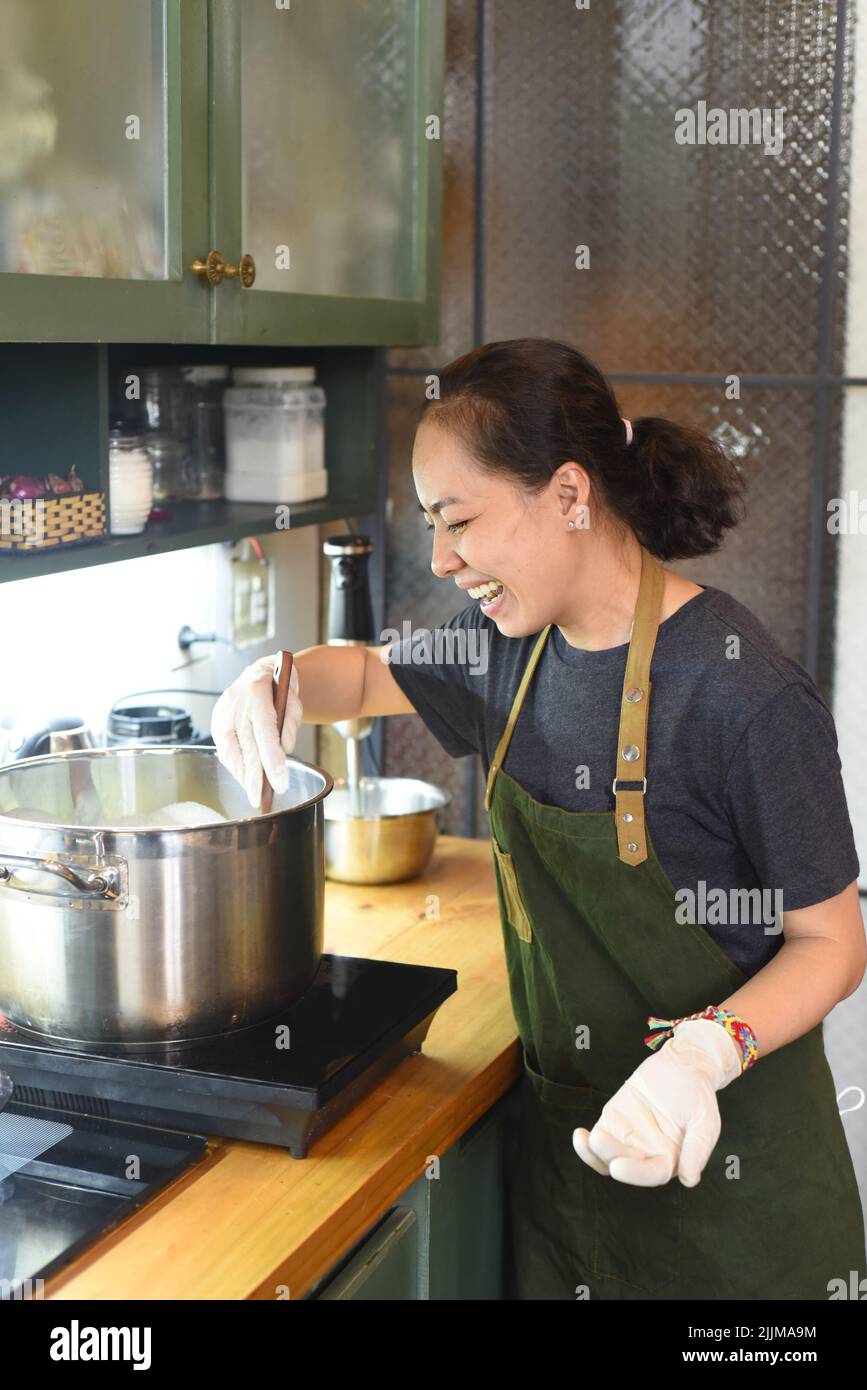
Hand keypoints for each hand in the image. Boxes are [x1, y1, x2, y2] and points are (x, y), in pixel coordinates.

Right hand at [211, 653, 301, 808]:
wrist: (259, 672)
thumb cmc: (280, 686)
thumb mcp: (294, 699)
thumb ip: (290, 724)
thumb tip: (284, 751)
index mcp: (256, 692)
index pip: (264, 733)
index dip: (272, 761)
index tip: (280, 784)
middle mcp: (235, 703)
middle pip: (246, 746)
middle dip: (254, 777)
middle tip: (261, 800)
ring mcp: (222, 713)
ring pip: (231, 751)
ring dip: (243, 776)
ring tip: (254, 795)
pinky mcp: (216, 722)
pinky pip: (225, 750)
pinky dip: (236, 767)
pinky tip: (245, 779)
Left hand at [572, 1019, 742, 1187]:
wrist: (684, 1066)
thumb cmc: (698, 1096)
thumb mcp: (705, 1122)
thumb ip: (697, 1149)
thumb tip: (689, 1180)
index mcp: (671, 1159)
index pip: (651, 1173)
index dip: (635, 1173)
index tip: (617, 1167)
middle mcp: (648, 1153)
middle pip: (625, 1164)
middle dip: (610, 1155)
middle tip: (598, 1141)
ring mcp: (629, 1138)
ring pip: (607, 1156)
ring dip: (593, 1153)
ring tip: (583, 1139)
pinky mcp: (614, 1121)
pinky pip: (598, 1137)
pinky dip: (586, 1143)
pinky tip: (579, 1136)